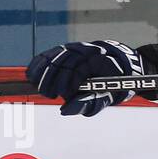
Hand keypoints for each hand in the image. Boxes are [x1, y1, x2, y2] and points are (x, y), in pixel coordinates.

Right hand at [27, 40, 144, 115]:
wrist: (125, 65)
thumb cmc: (118, 83)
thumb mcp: (109, 96)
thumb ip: (89, 103)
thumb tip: (65, 111)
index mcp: (99, 59)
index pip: (76, 69)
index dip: (64, 82)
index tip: (58, 95)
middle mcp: (86, 50)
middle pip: (61, 61)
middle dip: (51, 79)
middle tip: (50, 95)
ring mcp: (76, 48)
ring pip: (53, 56)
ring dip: (43, 73)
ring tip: (43, 90)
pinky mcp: (69, 49)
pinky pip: (49, 54)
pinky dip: (39, 64)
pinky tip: (32, 75)